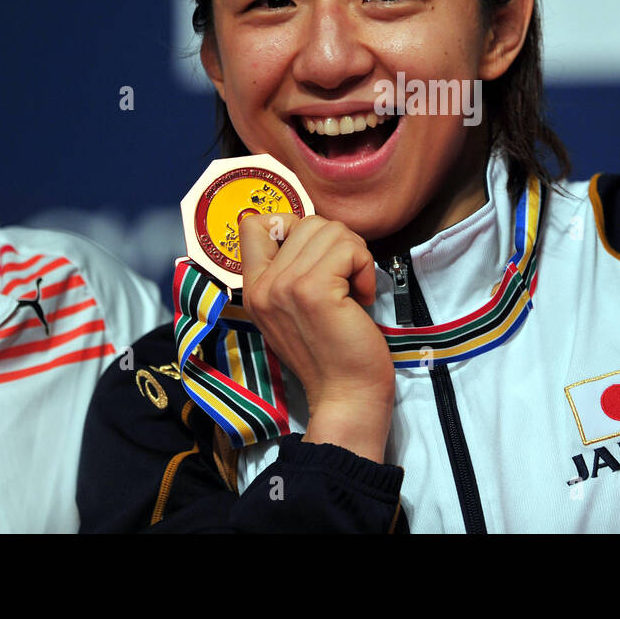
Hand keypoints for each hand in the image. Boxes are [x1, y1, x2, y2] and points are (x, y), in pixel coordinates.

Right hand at [239, 212, 393, 460]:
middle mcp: (262, 285)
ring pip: (331, 231)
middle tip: (346, 280)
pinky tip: (363, 297)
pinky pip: (349, 249)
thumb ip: (291, 271)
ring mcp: (285, 286)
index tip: (318, 257)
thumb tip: (314, 231)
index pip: (255, 224)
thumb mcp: (295, 309)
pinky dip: (366, 268)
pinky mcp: (314, 291)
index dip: (294, 226)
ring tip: (354, 290)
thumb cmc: (332, 353)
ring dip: (355, 255)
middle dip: (339, 244)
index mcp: (253, 288)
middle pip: (307, 222)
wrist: (346, 397)